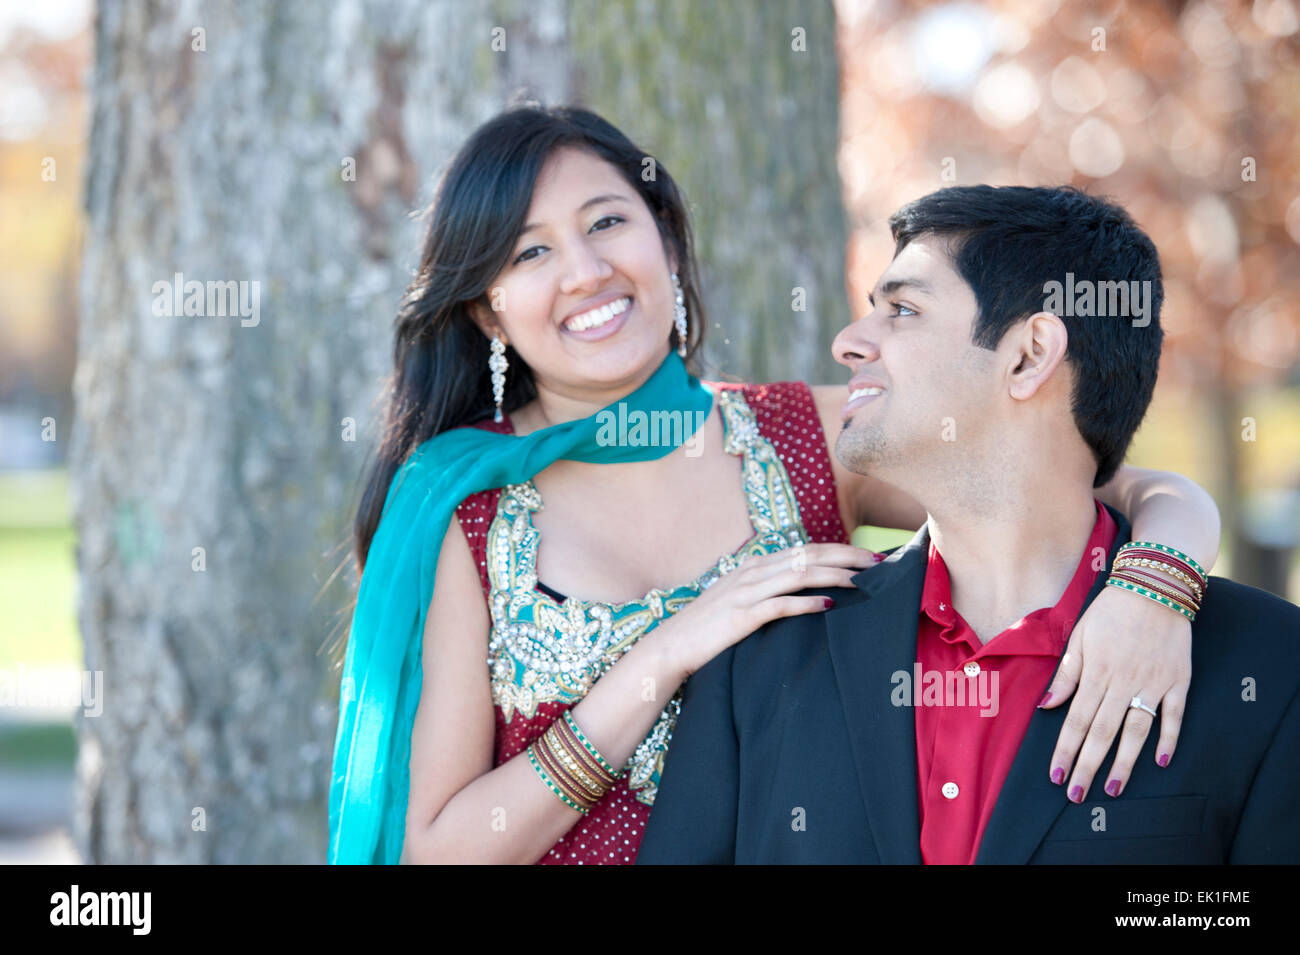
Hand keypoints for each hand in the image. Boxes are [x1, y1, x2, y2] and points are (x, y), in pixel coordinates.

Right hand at [659, 543, 879, 680]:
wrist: (671, 646)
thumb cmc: (708, 628)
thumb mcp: (738, 600)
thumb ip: (765, 591)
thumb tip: (802, 592)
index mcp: (754, 566)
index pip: (805, 549)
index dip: (839, 549)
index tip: (868, 556)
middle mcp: (752, 573)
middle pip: (809, 555)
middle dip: (847, 556)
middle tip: (878, 561)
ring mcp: (746, 593)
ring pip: (799, 575)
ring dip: (834, 575)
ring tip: (861, 581)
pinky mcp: (741, 616)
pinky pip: (780, 605)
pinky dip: (806, 603)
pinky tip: (828, 607)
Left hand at [1039, 585, 1190, 801]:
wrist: (1154, 585)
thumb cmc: (1109, 611)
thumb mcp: (1078, 636)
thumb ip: (1065, 674)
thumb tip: (1046, 706)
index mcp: (1095, 672)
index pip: (1076, 720)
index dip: (1065, 750)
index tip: (1056, 775)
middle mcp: (1122, 682)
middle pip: (1102, 732)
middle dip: (1088, 766)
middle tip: (1076, 794)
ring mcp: (1152, 683)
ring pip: (1136, 730)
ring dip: (1124, 761)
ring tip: (1113, 789)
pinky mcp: (1178, 680)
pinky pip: (1174, 715)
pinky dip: (1169, 738)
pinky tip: (1161, 762)